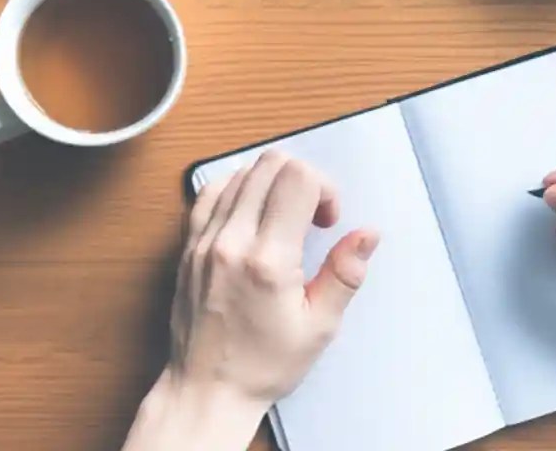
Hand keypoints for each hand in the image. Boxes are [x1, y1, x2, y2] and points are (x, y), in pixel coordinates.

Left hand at [123, 151, 378, 450]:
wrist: (206, 390)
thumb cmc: (262, 365)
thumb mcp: (319, 326)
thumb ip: (345, 274)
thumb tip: (367, 235)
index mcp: (268, 261)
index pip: (298, 178)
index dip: (325, 188)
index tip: (328, 220)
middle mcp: (231, 242)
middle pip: (270, 164)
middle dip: (302, 179)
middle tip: (311, 217)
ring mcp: (203, 241)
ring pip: (240, 172)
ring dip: (271, 183)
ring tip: (283, 219)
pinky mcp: (188, 247)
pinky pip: (211, 192)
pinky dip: (237, 189)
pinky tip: (253, 214)